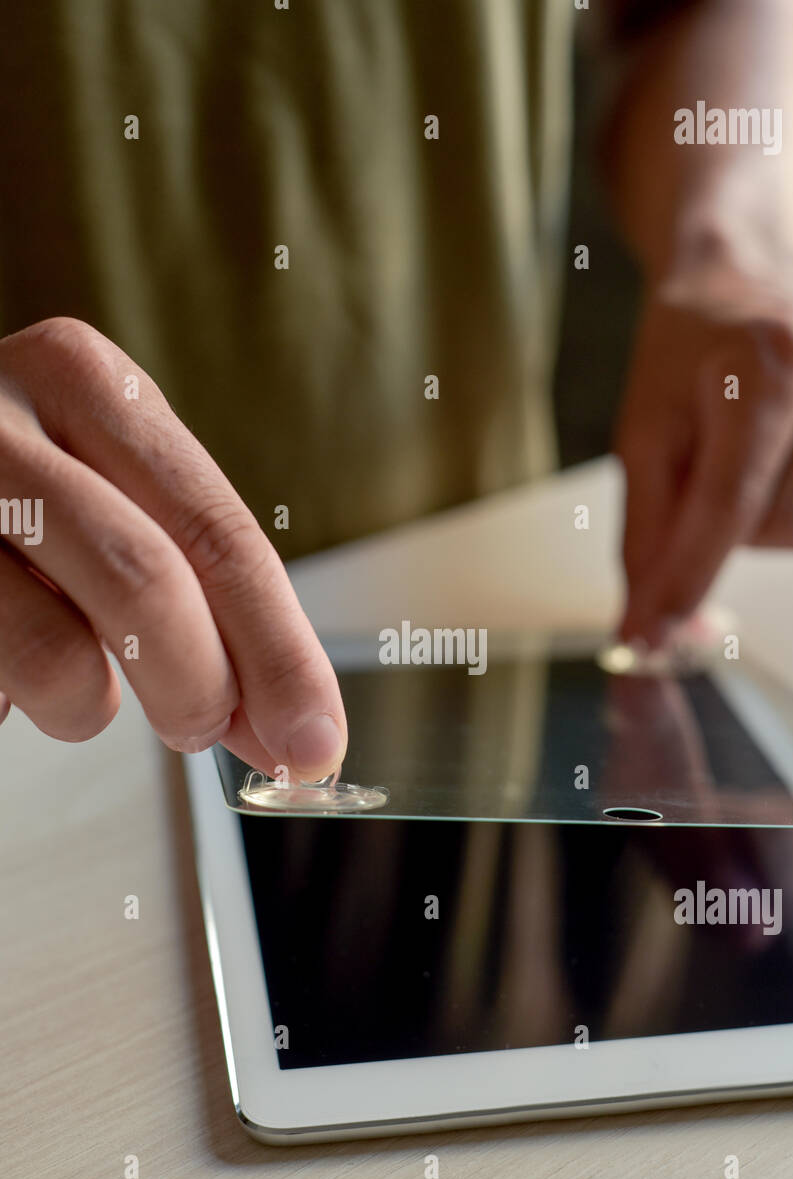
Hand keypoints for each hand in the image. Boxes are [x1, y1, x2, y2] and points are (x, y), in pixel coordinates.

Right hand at [0, 317, 346, 777]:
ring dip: (90, 710)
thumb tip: (288, 728)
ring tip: (81, 691)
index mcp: (87, 382)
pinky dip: (16, 704)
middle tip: (206, 729)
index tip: (315, 736)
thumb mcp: (112, 500)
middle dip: (200, 686)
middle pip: (146, 581)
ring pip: (54, 656)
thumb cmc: (14, 501)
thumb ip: (200, 595)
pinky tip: (8, 667)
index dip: (280, 652)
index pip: (217, 532)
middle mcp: (0, 418)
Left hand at [616, 251, 792, 645]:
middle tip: (712, 482)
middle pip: (782, 527)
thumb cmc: (688, 358)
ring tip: (757, 467)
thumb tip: (642, 627)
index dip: (689, 577)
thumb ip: (645, 533)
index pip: (729, 502)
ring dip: (774, 526)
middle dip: (733, 533)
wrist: (747, 283)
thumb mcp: (644, 433)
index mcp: (769, 364)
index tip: (652, 631)